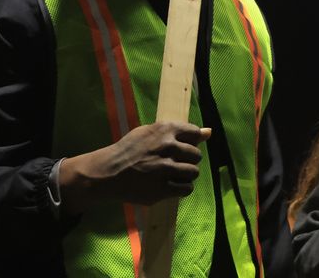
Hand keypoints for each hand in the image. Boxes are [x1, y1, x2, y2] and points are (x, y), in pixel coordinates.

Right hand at [59, 121, 209, 208]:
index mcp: (164, 130)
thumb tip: (209, 132)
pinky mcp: (162, 189)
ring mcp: (165, 169)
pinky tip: (171, 185)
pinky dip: (181, 188)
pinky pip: (186, 189)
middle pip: (196, 155)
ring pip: (193, 172)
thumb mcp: (150, 132)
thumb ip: (180, 131)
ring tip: (172, 175)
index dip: (191, 142)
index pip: (194, 133)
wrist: (110, 172)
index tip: (183, 147)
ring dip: (186, 174)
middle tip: (173, 163)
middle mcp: (167, 147)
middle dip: (188, 160)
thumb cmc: (130, 150)